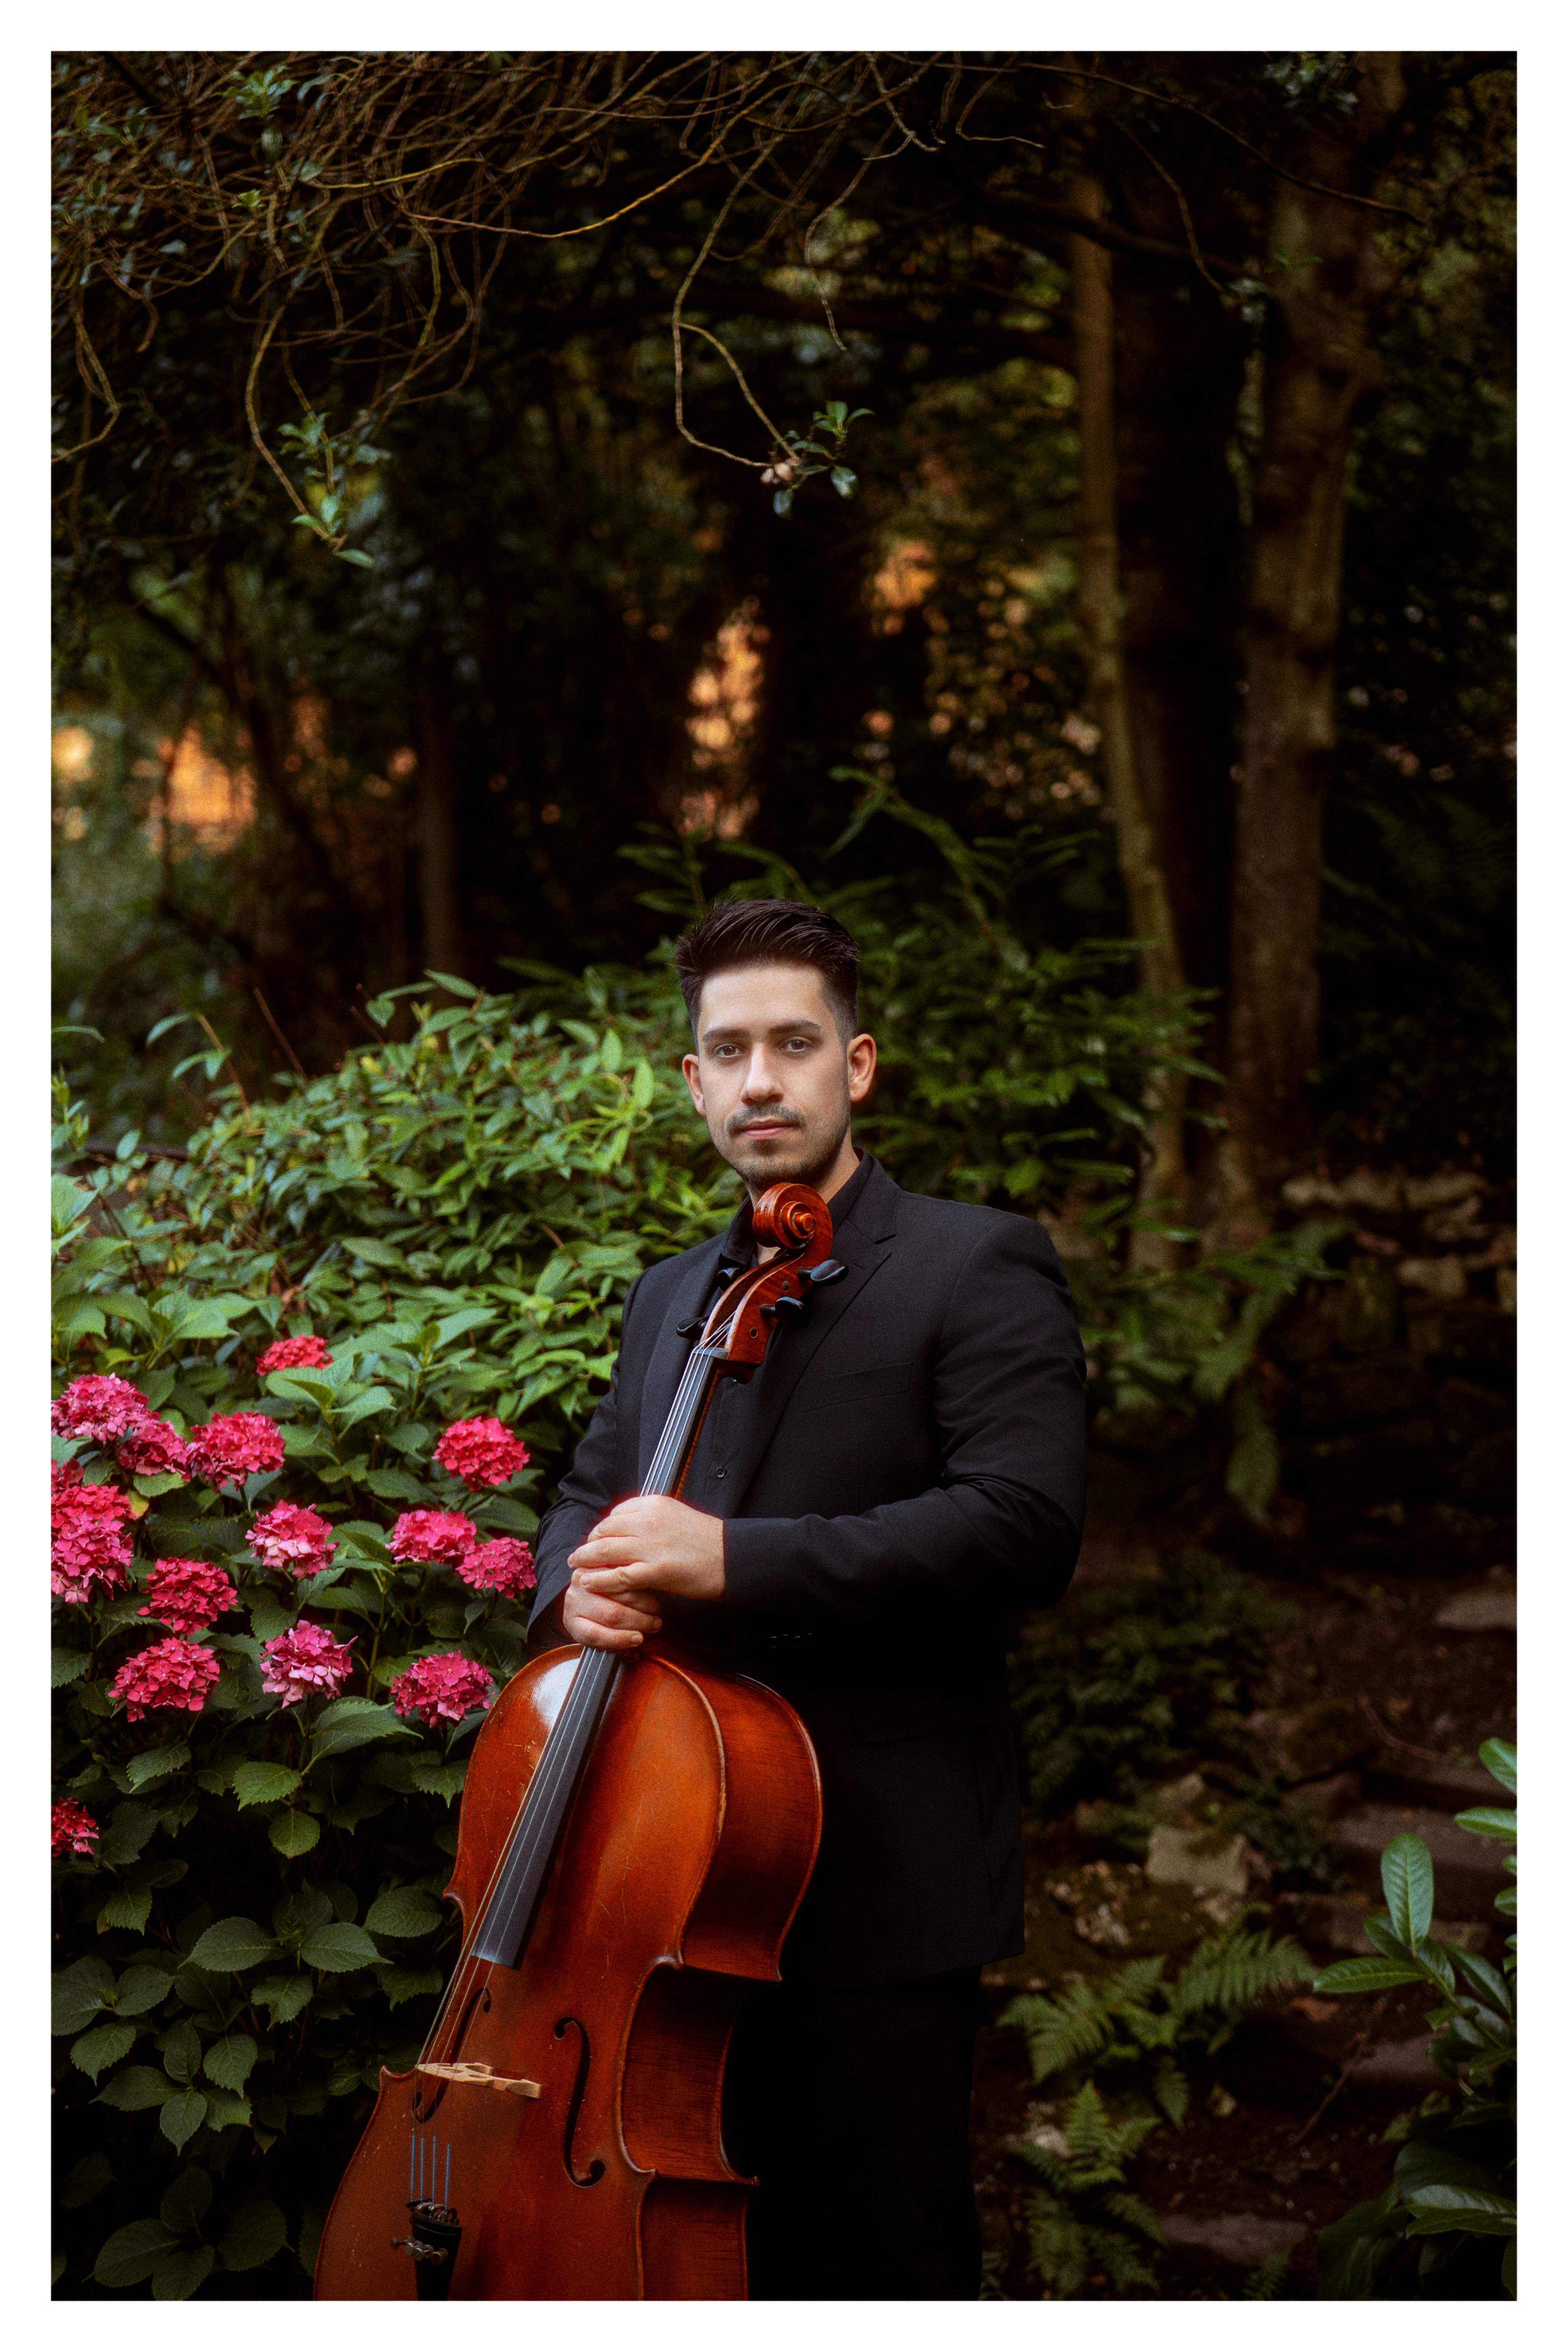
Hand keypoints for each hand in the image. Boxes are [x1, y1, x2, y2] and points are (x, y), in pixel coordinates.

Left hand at [567, 1495, 725, 1644]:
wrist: (733, 1558)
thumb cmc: (709, 1542)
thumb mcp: (677, 1517)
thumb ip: (653, 1520)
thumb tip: (630, 1530)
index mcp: (655, 1504)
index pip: (616, 1513)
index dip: (602, 1529)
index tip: (597, 1539)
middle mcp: (649, 1520)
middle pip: (605, 1530)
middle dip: (588, 1543)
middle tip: (579, 1554)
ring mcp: (651, 1545)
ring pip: (605, 1550)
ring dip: (585, 1559)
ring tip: (575, 1566)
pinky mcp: (655, 1570)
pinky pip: (617, 1575)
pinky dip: (598, 1579)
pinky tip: (588, 1582)